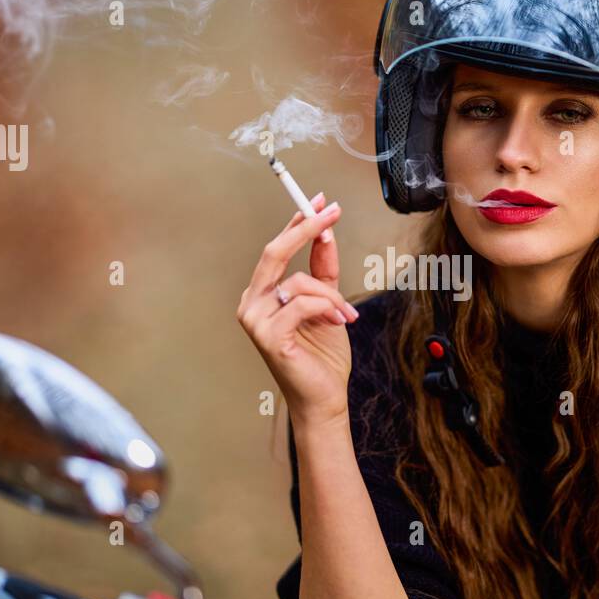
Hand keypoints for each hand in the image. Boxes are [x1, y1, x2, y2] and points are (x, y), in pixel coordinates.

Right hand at [236, 192, 358, 422]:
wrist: (324, 397)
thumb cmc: (321, 355)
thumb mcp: (327, 304)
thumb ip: (323, 270)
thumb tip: (325, 234)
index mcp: (261, 294)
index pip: (278, 249)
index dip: (298, 222)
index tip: (321, 202)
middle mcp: (251, 304)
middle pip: (275, 252)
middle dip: (306, 228)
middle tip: (331, 212)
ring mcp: (255, 321)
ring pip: (299, 282)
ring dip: (332, 295)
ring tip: (347, 315)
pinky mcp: (268, 337)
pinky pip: (303, 304)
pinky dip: (327, 308)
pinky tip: (338, 322)